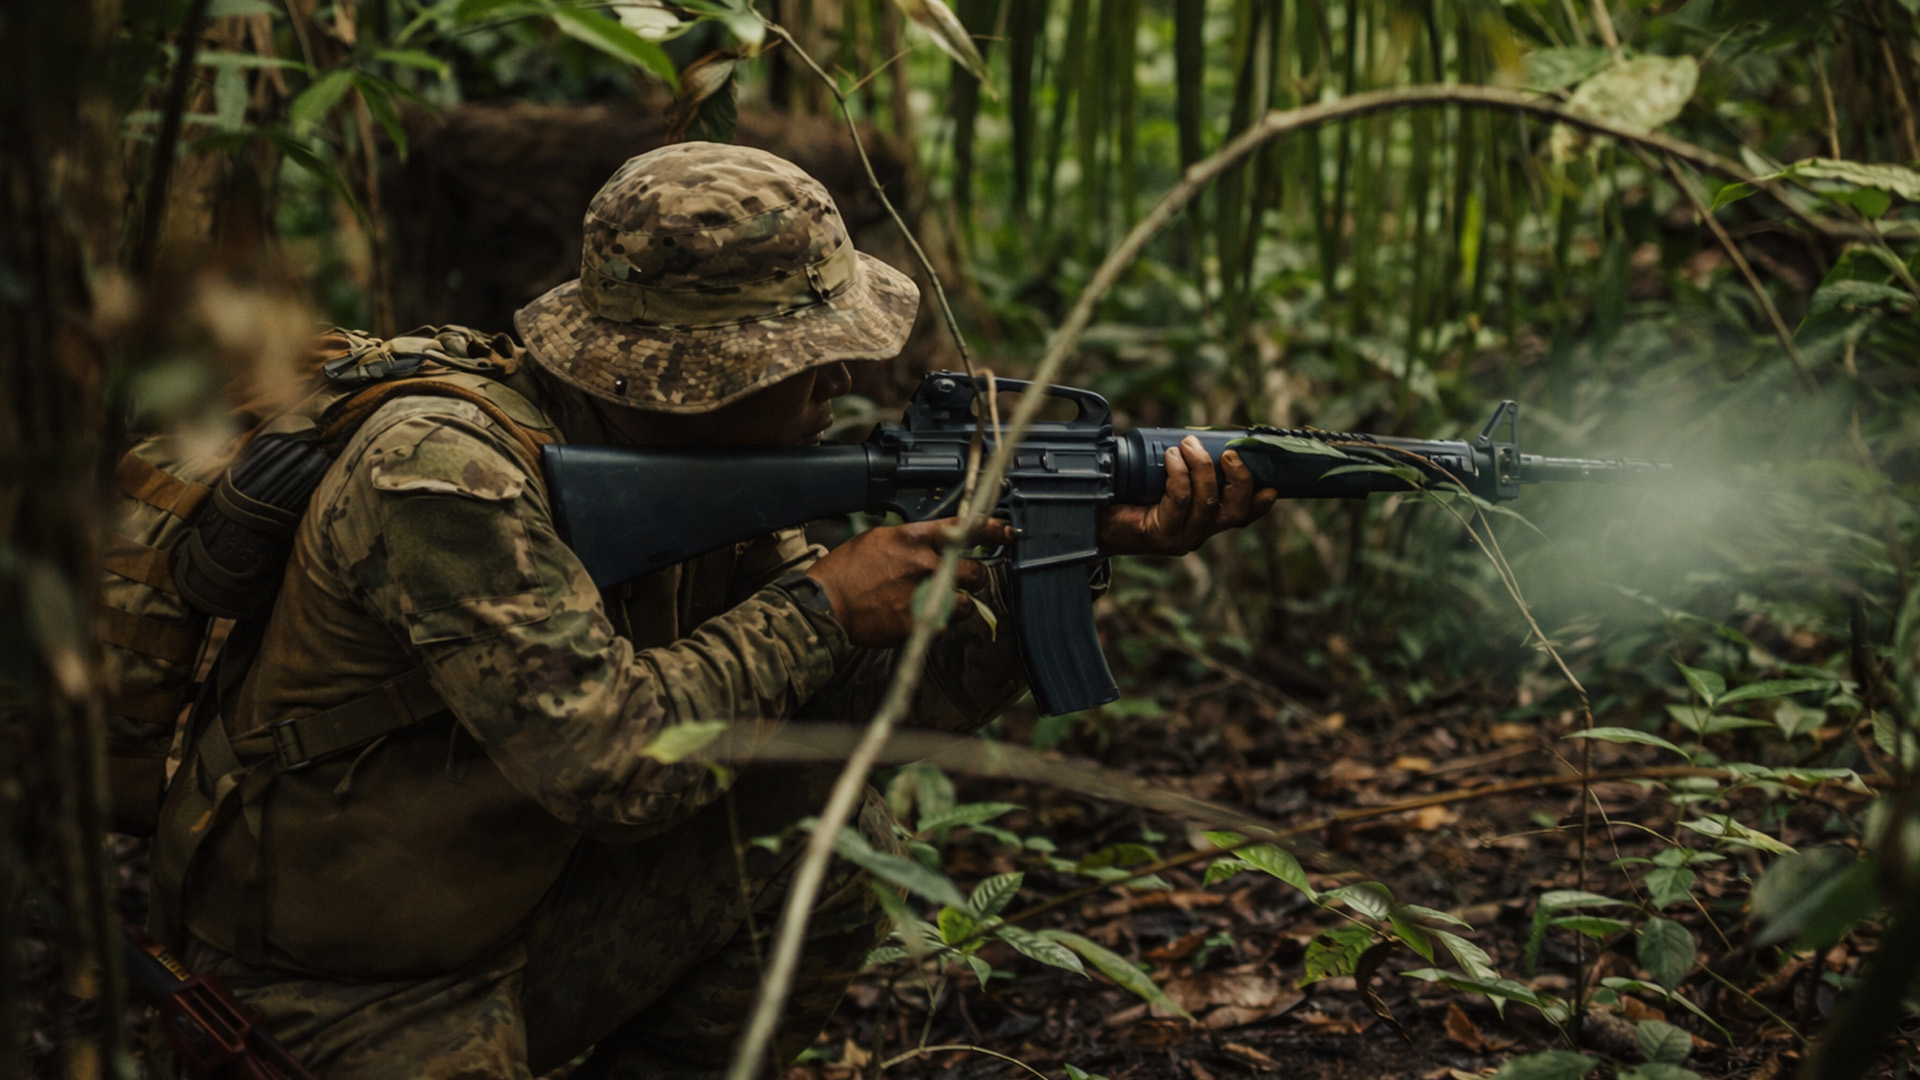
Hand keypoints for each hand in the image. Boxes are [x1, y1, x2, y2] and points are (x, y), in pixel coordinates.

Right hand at [804, 517, 1014, 647]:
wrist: (826, 604)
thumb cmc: (847, 570)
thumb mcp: (879, 539)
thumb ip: (911, 540)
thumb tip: (932, 542)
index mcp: (914, 538)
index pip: (966, 528)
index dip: (992, 530)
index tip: (1006, 533)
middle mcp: (925, 564)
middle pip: (975, 571)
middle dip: (976, 576)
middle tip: (968, 579)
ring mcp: (924, 595)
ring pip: (965, 603)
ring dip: (958, 604)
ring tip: (938, 604)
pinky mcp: (920, 624)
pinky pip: (945, 626)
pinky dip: (937, 625)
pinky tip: (918, 620)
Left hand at [1096, 436, 1277, 555]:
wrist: (1092, 518)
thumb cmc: (1126, 493)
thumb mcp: (1161, 478)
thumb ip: (1182, 464)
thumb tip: (1194, 433)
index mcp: (1205, 520)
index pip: (1241, 516)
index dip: (1259, 504)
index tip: (1272, 487)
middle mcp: (1198, 532)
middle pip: (1235, 513)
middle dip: (1239, 480)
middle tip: (1228, 454)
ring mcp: (1181, 537)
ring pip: (1208, 504)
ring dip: (1203, 469)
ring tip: (1187, 446)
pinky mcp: (1160, 536)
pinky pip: (1180, 501)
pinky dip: (1179, 475)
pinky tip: (1172, 458)